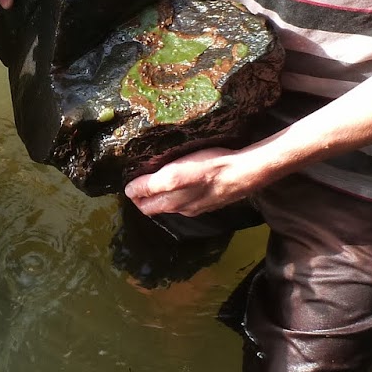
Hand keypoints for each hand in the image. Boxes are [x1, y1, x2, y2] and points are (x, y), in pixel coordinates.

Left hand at [124, 147, 263, 217]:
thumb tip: (138, 182)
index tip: (128, 182)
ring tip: (155, 189)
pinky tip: (177, 192)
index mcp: (169, 185)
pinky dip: (171, 203)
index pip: (139, 192)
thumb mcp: (182, 162)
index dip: (131, 188)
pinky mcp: (200, 211)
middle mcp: (176, 202)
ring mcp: (188, 209)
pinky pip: (179, 210)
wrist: (243, 174)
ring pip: (164, 210)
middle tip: (137, 188)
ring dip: (155, 202)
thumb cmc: (213, 160)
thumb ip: (158, 174)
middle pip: (148, 208)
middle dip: (139, 200)